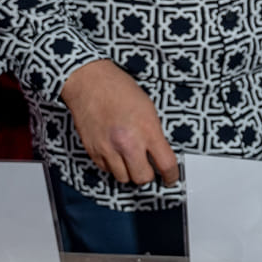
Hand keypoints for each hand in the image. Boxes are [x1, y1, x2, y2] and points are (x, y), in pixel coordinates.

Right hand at [61, 59, 178, 186]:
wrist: (90, 82)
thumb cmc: (119, 89)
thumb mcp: (148, 109)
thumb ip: (154, 133)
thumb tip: (159, 153)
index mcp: (147, 130)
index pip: (166, 165)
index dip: (171, 176)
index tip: (170, 178)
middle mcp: (127, 143)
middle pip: (143, 178)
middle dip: (148, 175)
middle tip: (148, 167)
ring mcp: (108, 149)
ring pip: (124, 178)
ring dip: (129, 172)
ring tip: (130, 159)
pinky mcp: (93, 151)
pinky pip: (107, 170)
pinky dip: (113, 166)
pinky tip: (115, 153)